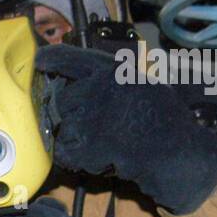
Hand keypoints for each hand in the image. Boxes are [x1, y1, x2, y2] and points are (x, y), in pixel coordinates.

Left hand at [38, 44, 216, 213]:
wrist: (177, 151)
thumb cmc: (164, 119)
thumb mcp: (141, 84)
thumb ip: (110, 81)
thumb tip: (76, 83)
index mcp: (114, 70)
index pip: (71, 57)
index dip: (51, 58)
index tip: (39, 61)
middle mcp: (99, 87)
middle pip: (61, 100)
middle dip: (70, 114)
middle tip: (92, 126)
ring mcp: (92, 116)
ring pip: (63, 128)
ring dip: (75, 139)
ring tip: (103, 142)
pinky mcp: (88, 143)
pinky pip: (65, 152)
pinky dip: (76, 159)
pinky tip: (98, 156)